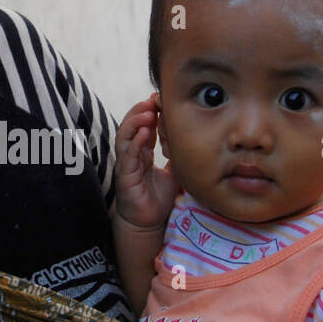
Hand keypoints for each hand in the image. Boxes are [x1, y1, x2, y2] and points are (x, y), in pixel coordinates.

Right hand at [114, 94, 178, 229]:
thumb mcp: (175, 172)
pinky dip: (135, 142)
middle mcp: (132, 154)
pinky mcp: (124, 175)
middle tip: (154, 98)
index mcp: (143, 152)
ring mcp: (126, 164)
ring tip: (148, 110)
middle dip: (141, 110)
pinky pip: (128, 155)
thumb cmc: (159, 198)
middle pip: (132, 125)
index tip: (161, 100)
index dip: (151, 112)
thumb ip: (180, 156)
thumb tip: (197, 140)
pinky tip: (144, 132)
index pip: (144, 126)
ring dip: (135, 121)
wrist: (148, 223)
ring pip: (126, 136)